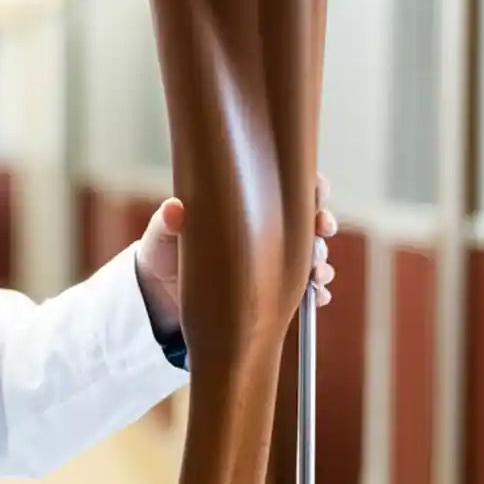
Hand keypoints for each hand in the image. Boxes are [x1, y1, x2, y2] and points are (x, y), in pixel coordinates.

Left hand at [136, 174, 338, 332]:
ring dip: (321, 263)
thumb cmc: (165, 250)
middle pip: (308, 221)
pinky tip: (317, 297)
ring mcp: (272, 261)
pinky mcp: (272, 291)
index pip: (287, 188)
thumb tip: (174, 208)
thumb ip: (170, 221)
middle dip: (322, 224)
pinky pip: (305, 292)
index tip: (317, 190)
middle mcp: (266, 230)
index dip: (310, 186)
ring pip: (312, 256)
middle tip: (321, 229)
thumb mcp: (163, 233)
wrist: (161, 292)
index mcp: (247, 205)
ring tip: (315, 272)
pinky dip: (316, 293)